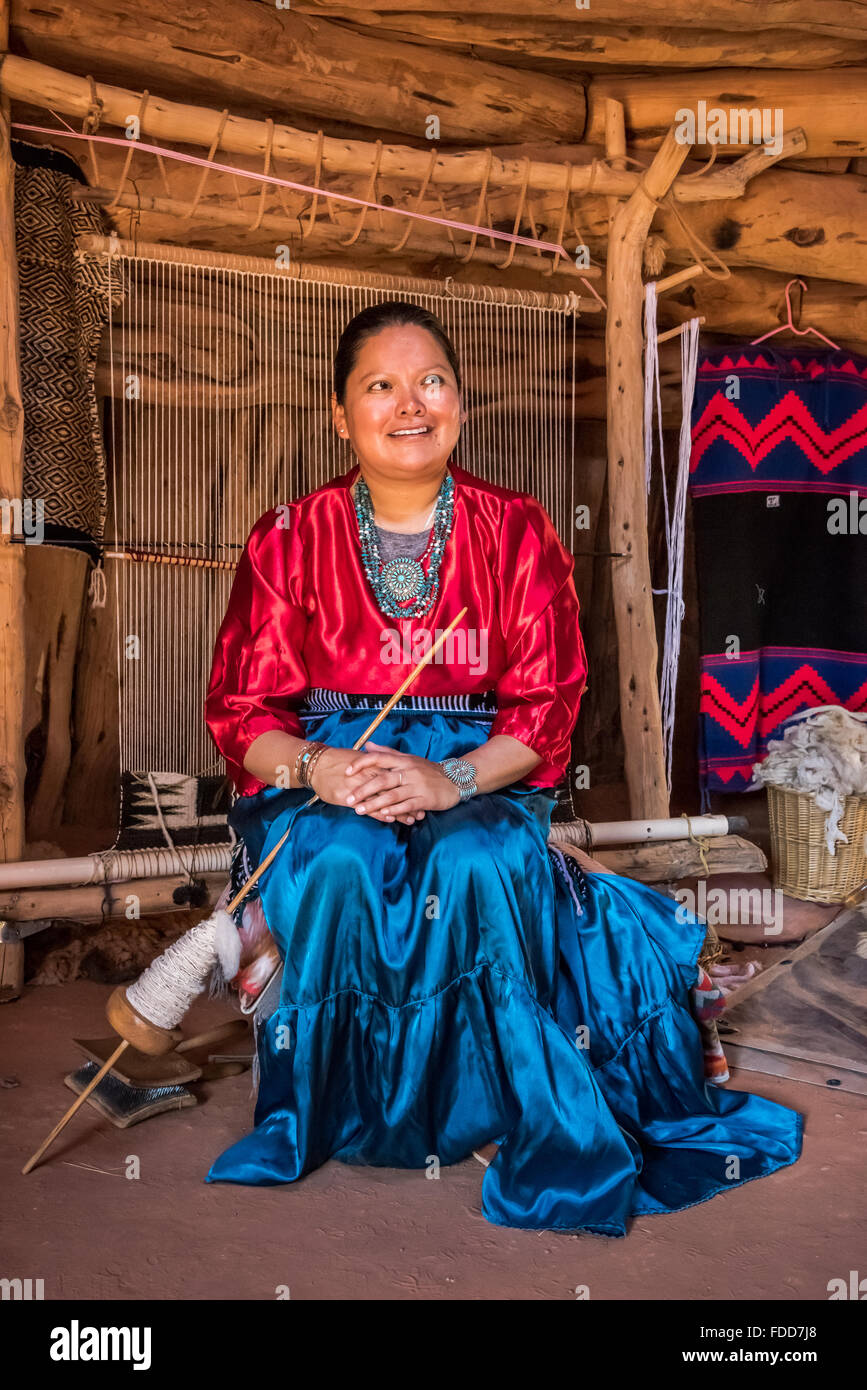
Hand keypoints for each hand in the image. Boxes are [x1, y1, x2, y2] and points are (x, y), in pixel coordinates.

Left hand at [342, 741, 460, 822]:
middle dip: (364, 790)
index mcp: (404, 760)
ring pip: (392, 795)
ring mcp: (417, 786)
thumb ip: (387, 753)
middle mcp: (409, 771)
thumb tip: (368, 746)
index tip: (347, 771)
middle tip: (349, 798)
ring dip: (374, 804)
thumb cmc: (428, 770)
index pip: (379, 758)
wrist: (455, 780)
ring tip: (359, 811)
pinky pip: (407, 806)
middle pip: (382, 780)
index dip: (361, 763)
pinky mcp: (425, 799)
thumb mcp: (409, 758)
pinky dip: (394, 811)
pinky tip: (383, 816)